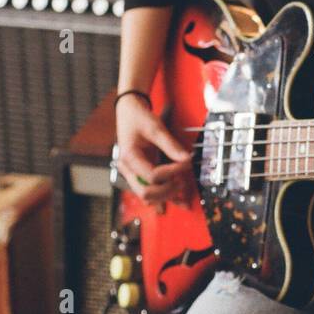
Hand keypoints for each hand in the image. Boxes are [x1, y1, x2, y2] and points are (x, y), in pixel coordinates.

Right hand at [115, 93, 194, 210]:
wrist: (128, 112)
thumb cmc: (138, 118)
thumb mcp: (155, 127)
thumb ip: (171, 145)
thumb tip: (187, 159)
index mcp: (129, 157)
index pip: (152, 176)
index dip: (172, 172)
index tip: (186, 164)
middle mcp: (127, 169)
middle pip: (146, 192)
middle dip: (167, 190)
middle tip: (183, 181)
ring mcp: (132, 173)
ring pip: (147, 196)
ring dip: (165, 196)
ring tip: (182, 190)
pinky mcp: (138, 173)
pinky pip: (150, 189)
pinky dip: (163, 196)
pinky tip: (177, 201)